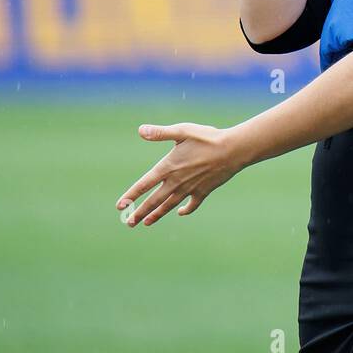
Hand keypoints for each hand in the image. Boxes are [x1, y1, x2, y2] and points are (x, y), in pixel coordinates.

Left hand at [116, 123, 244, 227]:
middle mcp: (176, 182)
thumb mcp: (182, 131)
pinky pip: (192, 204)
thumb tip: (140, 130)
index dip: (131, 196)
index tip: (120, 206)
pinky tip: (181, 213)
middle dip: (140, 212)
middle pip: (154, 201)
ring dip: (157, 215)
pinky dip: (185, 210)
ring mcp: (190, 189)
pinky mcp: (204, 191)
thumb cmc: (207, 138)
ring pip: (169, 205)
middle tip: (129, 222)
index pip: (144, 185)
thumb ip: (160, 133)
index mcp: (168, 167)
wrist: (233, 150)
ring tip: (146, 222)